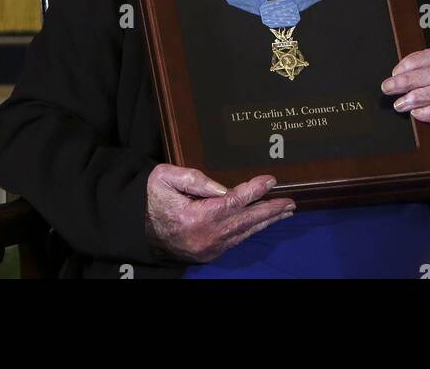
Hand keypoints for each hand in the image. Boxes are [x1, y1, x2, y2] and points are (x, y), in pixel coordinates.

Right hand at [145, 165, 294, 262]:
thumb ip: (194, 178)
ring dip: (265, 221)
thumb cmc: (152, 199)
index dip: (254, 191)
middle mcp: (206, 236)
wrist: (139, 230)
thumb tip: (223, 187)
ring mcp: (209, 248)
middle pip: (245, 221)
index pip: (233, 202)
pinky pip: (236, 240)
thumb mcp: (165, 178)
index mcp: (195, 217)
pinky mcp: (209, 253)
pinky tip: (262, 221)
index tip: (271, 180)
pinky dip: (251, 229)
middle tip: (290, 201)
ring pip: (244, 233)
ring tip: (284, 211)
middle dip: (270, 210)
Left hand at [382, 48, 429, 184]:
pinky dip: (429, 113)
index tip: (394, 72)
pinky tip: (414, 114)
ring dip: (416, 96)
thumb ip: (414, 83)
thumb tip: (388, 80)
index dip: (412, 61)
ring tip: (399, 105)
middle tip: (387, 88)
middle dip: (407, 80)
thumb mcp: (428, 93)